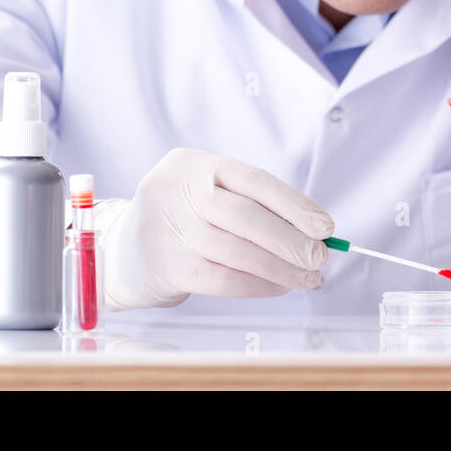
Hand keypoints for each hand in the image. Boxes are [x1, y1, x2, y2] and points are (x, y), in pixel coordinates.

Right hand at [96, 148, 334, 309]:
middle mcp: (175, 190)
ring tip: (306, 278)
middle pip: (246, 216)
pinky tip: (278, 287)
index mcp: (193, 163)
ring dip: (280, 269)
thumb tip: (312, 231)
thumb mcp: (208, 193)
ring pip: (238, 252)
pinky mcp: (166, 266)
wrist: (125, 251)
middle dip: (291, 240)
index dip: (295, 204)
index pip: (254, 180)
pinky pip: (223, 279)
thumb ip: (253, 204)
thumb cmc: (183, 219)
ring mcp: (166, 229)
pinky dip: (258, 285)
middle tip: (319, 258)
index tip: (325, 226)